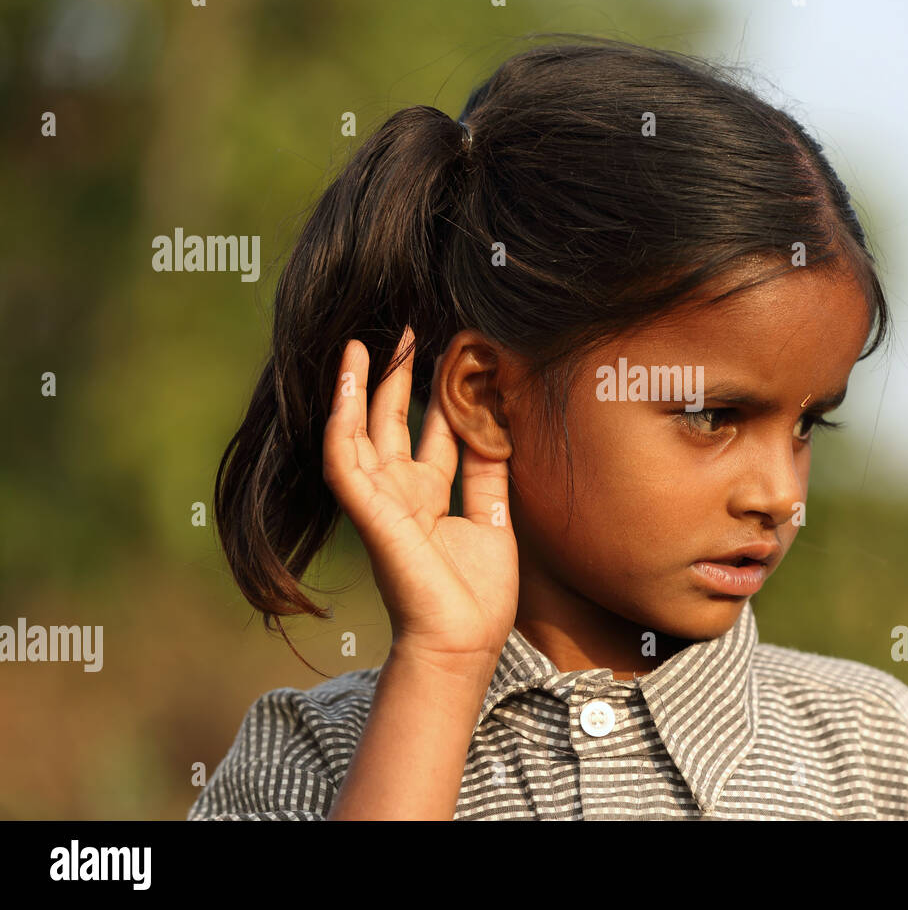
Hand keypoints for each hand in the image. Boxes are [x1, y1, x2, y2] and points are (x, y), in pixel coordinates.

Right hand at [322, 325, 517, 665]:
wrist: (463, 642)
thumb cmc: (478, 595)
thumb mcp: (493, 516)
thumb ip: (489, 470)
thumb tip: (499, 423)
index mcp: (429, 496)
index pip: (431, 431)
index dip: (441, 392)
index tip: (457, 350)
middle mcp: (401, 492)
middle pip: (394, 421)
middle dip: (401, 375)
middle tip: (411, 329)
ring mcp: (380, 500)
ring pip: (361, 429)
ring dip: (362, 385)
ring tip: (367, 340)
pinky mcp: (368, 511)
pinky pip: (344, 457)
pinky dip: (342, 416)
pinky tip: (346, 379)